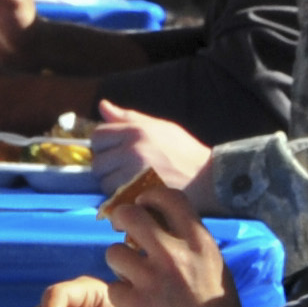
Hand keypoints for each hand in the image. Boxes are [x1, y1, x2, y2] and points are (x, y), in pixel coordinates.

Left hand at [87, 107, 209, 196]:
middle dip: (108, 169)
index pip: (98, 136)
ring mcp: (134, 173)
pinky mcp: (138, 195)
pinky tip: (137, 196)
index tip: (116, 154)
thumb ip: (129, 118)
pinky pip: (115, 199)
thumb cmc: (185, 152)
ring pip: (105, 184)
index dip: (104, 147)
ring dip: (115, 187)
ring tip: (134, 185)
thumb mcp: (160, 127)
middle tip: (126, 173)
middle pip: (99, 163)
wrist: (209, 179)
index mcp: (136, 130)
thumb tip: (102, 106)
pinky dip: (122, 200)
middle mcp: (132, 149)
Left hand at [100, 179, 241, 306]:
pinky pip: (113, 288)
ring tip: (131, 277)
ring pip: (114, 252)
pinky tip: (134, 306)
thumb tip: (167, 226)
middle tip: (119, 228)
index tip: (142, 203)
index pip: (168, 198)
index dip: (150, 197)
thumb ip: (191, 245)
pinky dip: (122, 296)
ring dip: (119, 263)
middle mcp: (173, 254)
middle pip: (131, 216)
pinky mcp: (133, 304)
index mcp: (198, 242)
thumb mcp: (215, 267)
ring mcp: (151, 278)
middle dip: (120, 219)